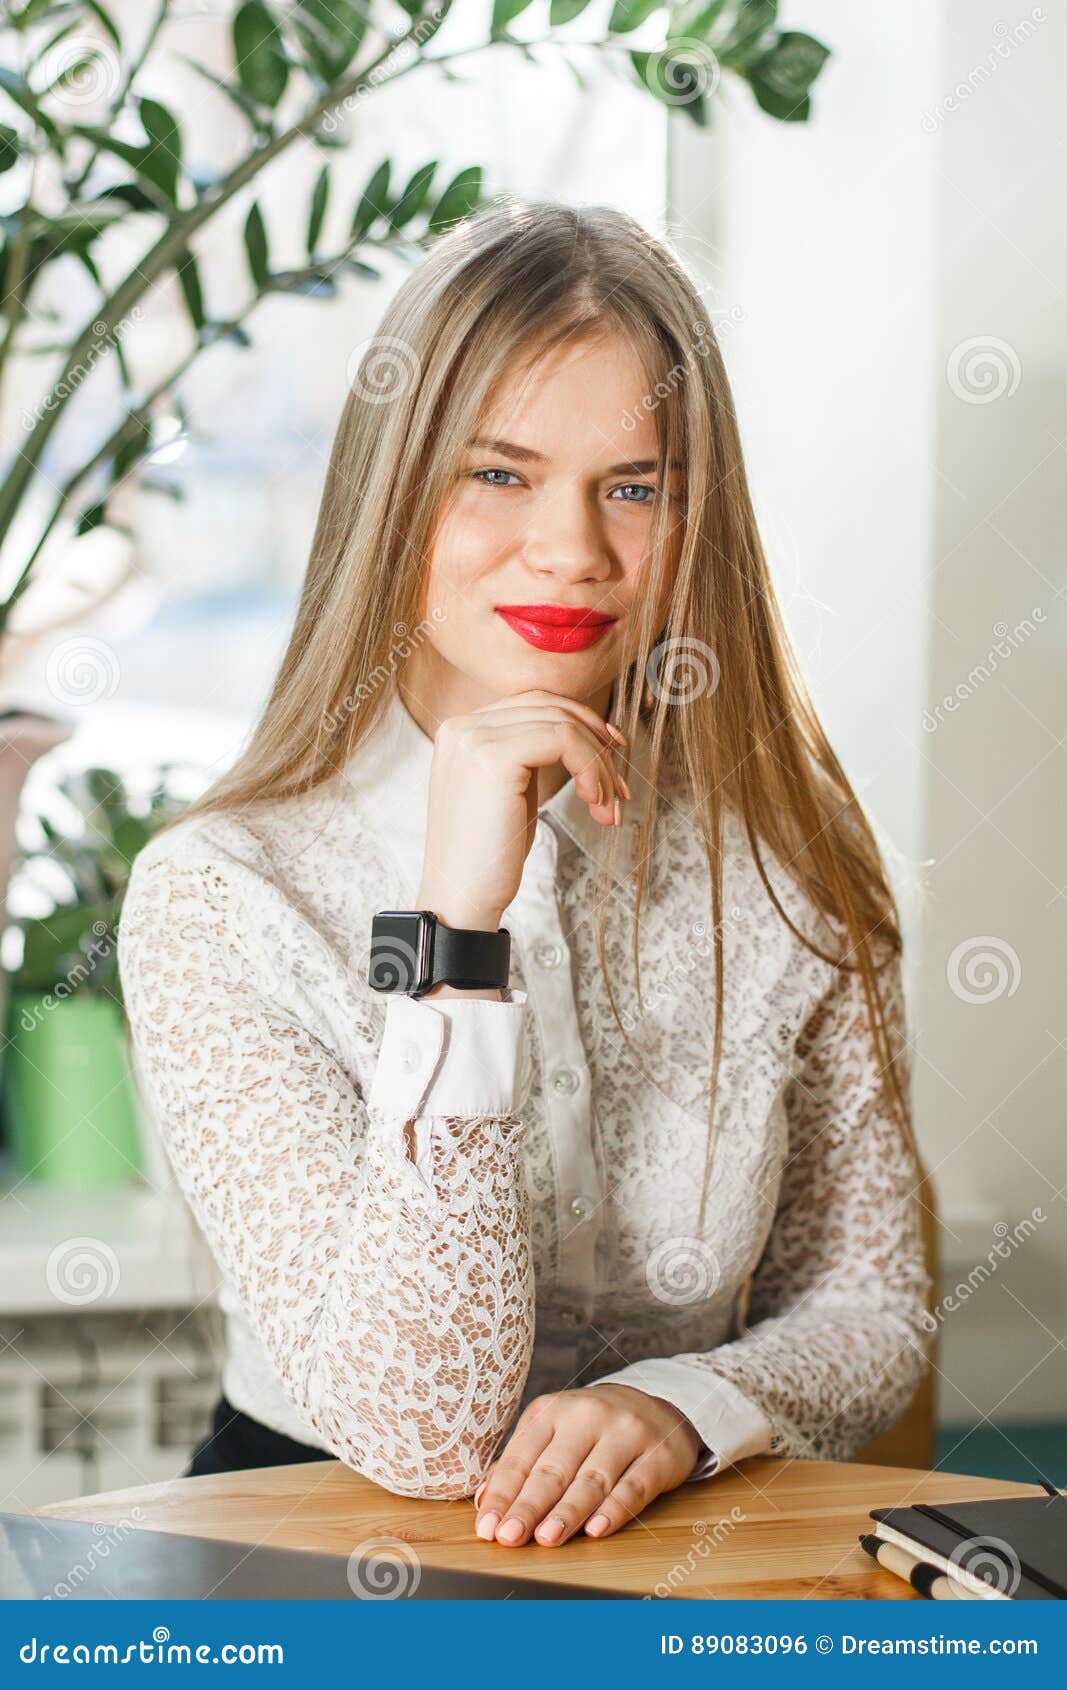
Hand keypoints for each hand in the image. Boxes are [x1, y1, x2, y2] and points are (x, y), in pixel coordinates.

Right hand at [416, 689, 629, 932]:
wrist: (460, 898)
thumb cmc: (489, 854)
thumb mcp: (510, 792)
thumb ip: (529, 756)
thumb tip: (587, 734)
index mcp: (462, 730)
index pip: (534, 702)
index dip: (582, 724)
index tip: (612, 756)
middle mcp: (462, 726)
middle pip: (551, 706)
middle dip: (597, 742)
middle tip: (619, 787)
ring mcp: (474, 738)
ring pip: (563, 724)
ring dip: (599, 765)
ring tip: (607, 807)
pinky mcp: (494, 758)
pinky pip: (565, 741)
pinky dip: (591, 769)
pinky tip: (594, 803)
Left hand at [471, 1384, 702, 1546]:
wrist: (656, 1408)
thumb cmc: (592, 1429)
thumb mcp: (554, 1433)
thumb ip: (522, 1463)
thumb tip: (484, 1501)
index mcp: (554, 1410)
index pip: (522, 1456)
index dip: (503, 1494)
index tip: (487, 1527)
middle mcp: (589, 1415)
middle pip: (554, 1469)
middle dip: (529, 1506)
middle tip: (509, 1536)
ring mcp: (626, 1433)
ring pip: (592, 1479)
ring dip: (567, 1512)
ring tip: (546, 1538)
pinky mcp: (659, 1454)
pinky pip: (634, 1486)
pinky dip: (614, 1510)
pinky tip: (596, 1529)